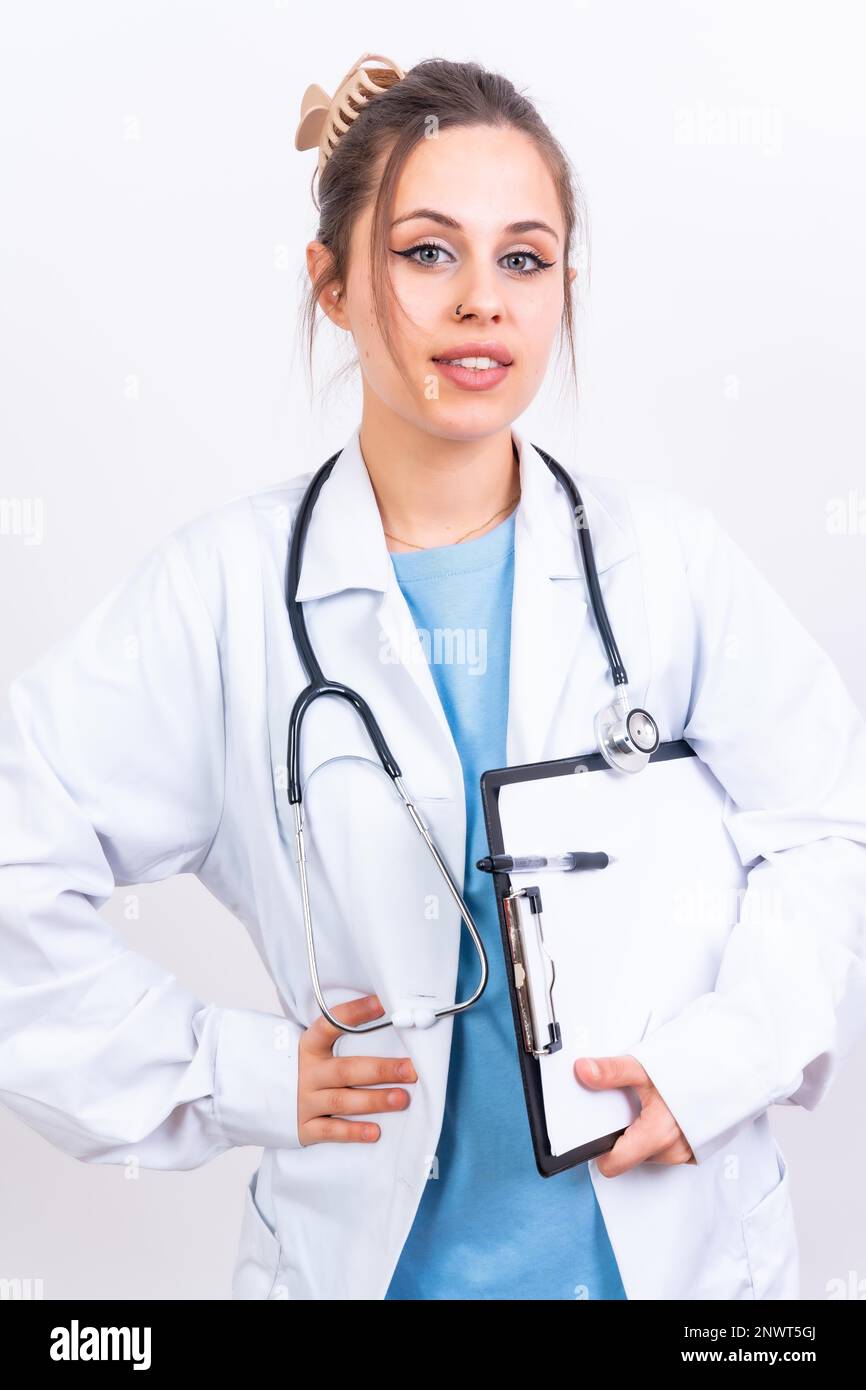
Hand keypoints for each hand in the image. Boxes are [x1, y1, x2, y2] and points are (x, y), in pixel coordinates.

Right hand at [297, 993, 417, 1145]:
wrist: (259, 1100)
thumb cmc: (301, 1070)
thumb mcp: (313, 1050)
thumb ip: (340, 1039)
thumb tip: (384, 1017)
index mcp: (308, 1047)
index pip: (329, 1025)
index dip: (354, 1013)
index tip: (382, 1004)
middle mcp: (306, 1073)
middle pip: (346, 1069)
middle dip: (381, 1070)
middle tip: (411, 1070)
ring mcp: (303, 1101)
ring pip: (342, 1100)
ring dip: (374, 1100)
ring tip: (402, 1099)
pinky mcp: (303, 1128)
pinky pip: (330, 1131)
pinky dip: (353, 1132)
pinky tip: (374, 1132)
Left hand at [573, 1055, 695, 1174]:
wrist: (735, 1070)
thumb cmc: (696, 1070)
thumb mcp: (646, 1068)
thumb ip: (611, 1072)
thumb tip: (582, 1072)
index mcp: (657, 1135)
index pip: (613, 1164)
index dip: (600, 1147)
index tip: (599, 1128)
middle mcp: (673, 1151)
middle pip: (630, 1155)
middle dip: (625, 1133)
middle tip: (631, 1105)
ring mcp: (687, 1153)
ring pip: (649, 1151)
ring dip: (645, 1132)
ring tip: (652, 1104)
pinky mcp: (697, 1150)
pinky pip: (668, 1149)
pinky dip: (662, 1133)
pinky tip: (668, 1112)